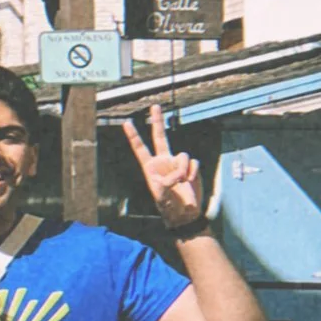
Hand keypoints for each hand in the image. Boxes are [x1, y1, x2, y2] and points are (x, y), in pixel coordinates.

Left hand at [122, 101, 207, 233]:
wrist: (185, 214)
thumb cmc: (168, 206)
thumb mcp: (161, 196)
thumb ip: (166, 184)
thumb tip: (175, 175)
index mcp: (150, 167)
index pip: (140, 149)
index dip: (134, 136)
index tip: (126, 123)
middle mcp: (164, 162)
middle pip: (160, 137)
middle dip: (157, 121)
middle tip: (155, 106)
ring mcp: (178, 163)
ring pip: (182, 155)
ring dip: (183, 169)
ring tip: (181, 182)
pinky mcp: (191, 167)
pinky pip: (193, 163)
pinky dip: (193, 172)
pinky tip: (190, 182)